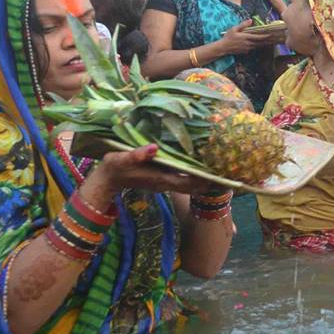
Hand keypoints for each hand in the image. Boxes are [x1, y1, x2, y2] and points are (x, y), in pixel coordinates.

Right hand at [91, 144, 209, 197]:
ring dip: (203, 178)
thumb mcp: (122, 158)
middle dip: (209, 180)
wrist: (107, 180)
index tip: (219, 174)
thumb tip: (154, 148)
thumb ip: (137, 155)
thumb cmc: (115, 167)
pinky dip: (194, 174)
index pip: (189, 183)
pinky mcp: (162, 179)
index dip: (204, 180)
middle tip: (227, 170)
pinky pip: (183, 179)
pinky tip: (201, 165)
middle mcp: (166, 183)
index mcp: (161, 179)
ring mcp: (165, 182)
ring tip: (219, 167)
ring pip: (189, 183)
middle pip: (193, 185)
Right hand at [220, 21, 271, 54]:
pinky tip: (260, 44)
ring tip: (270, 40)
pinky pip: (253, 48)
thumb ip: (243, 25)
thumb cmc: (228, 37)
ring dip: (263, 43)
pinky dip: (257, 45)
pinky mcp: (246, 51)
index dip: (265, 36)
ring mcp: (247, 48)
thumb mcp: (234, 28)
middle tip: (274, 38)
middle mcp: (248, 43)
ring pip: (257, 46)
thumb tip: (250, 20)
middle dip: (267, 40)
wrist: (223, 47)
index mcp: (245, 37)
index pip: (258, 37)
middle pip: (260, 42)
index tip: (271, 34)